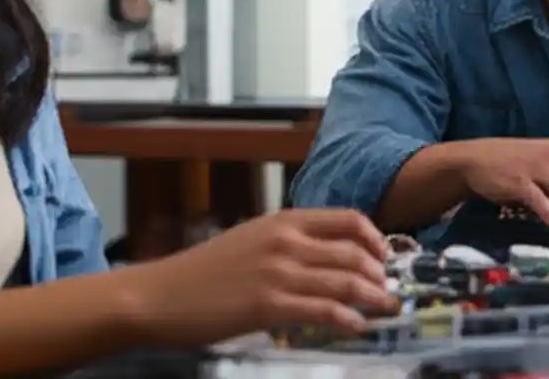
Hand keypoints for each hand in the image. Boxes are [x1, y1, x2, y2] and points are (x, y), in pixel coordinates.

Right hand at [130, 209, 397, 346]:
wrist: (157, 295)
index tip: (386, 258)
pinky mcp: (267, 305)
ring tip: (386, 309)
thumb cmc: (203, 272)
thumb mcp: (253, 240)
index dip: (376, 240)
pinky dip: (348, 319)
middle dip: (381, 275)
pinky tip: (357, 327)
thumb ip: (291, 242)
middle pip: (355, 253)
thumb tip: (331, 256)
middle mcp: (286, 241)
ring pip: (346, 282)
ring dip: (374, 298)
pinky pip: (323, 310)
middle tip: (390, 291)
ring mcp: (277, 272)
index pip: (349, 220)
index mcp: (284, 221)